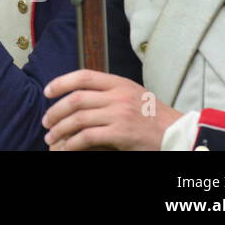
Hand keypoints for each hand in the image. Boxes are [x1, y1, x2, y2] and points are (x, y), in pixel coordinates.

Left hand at [42, 70, 181, 150]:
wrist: (178, 133)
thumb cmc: (154, 116)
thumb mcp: (133, 94)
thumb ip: (110, 92)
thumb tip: (79, 95)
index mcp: (119, 82)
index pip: (83, 76)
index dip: (61, 82)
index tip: (47, 92)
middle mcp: (118, 95)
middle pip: (76, 99)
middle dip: (56, 111)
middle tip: (46, 122)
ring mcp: (119, 114)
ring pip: (78, 119)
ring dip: (60, 129)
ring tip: (51, 138)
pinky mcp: (121, 133)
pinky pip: (87, 137)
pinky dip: (72, 143)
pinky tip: (66, 148)